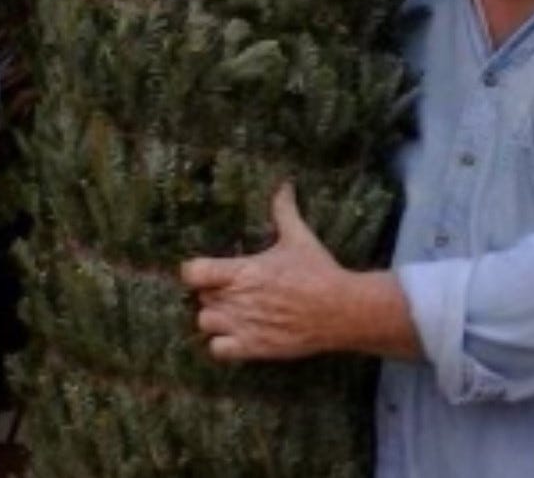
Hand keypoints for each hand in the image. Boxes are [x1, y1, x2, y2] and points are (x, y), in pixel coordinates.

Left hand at [181, 182, 348, 361]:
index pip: (193, 272)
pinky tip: (236, 334)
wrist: (340, 310)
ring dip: (215, 316)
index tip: (206, 268)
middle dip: (212, 291)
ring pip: (205, 322)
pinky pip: (217, 350)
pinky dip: (223, 343)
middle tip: (229, 287)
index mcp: (242, 271)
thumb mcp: (300, 237)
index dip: (195, 270)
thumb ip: (284, 210)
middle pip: (201, 296)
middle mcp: (236, 300)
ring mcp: (242, 326)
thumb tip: (285, 184)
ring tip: (231, 310)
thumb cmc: (318, 272)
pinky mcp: (252, 348)